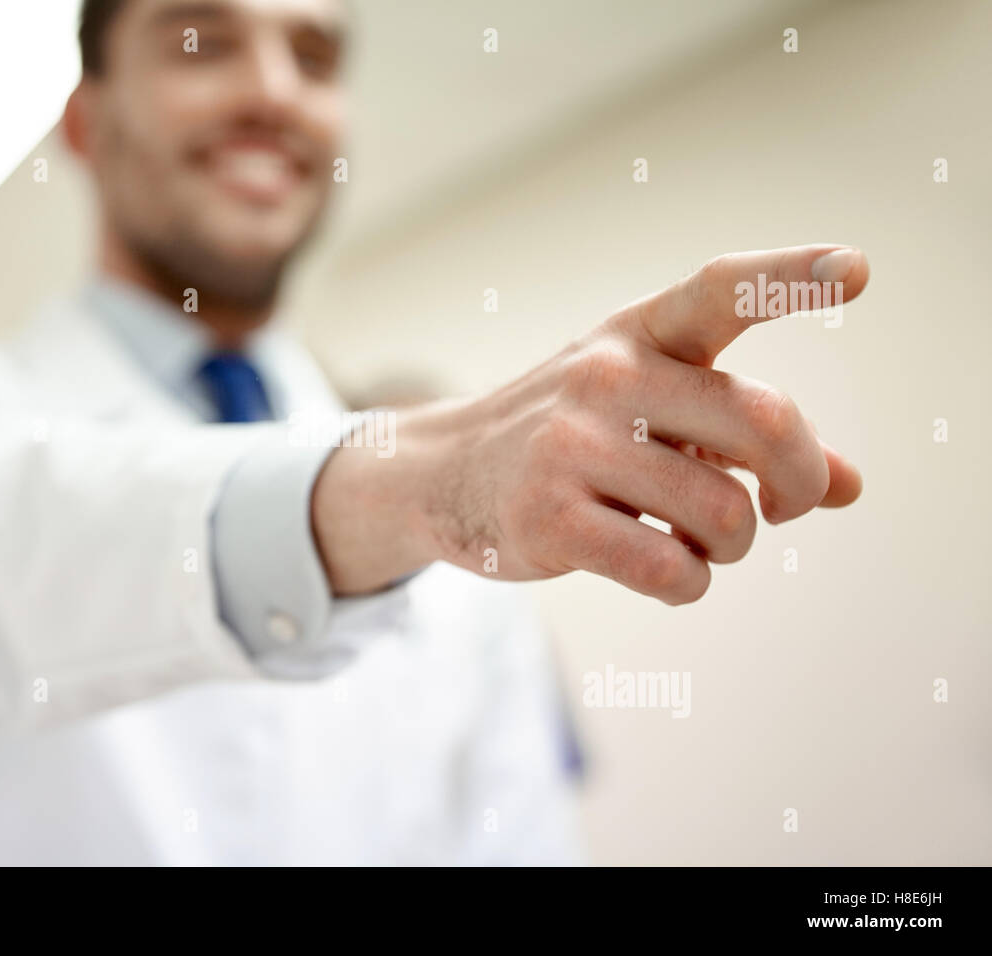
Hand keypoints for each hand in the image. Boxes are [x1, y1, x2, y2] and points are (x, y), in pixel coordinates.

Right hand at [311, 244, 867, 602]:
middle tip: (784, 505)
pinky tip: (665, 570)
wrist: (444, 473)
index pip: (720, 290)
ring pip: (726, 513)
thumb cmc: (575, 436)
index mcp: (640, 334)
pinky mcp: (548, 518)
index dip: (792, 274)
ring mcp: (571, 446)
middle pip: (761, 421)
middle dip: (800, 481)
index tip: (858, 267)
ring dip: (732, 546)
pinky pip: (673, 571)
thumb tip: (851, 485)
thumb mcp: (654, 411)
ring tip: (693, 539)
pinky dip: (689, 584)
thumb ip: (748, 437)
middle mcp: (606, 376)